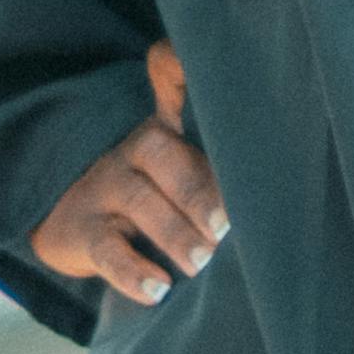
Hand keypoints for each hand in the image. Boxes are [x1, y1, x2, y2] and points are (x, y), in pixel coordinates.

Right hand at [29, 42, 226, 302]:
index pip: (169, 78)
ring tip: (203, 263)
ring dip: (175, 233)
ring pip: (139, 200)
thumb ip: (222, 168)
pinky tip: (159, 290)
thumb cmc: (156, 197)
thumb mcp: (183, 169)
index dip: (180, 66)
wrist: (71, 223)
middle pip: (163, 153)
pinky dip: (132, 273)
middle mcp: (136, 149)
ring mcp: (105, 188)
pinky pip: (106, 248)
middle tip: (228, 228)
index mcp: (168, 128)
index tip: (200, 63)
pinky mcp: (82, 231)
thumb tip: (281, 200)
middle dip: (200, 191)